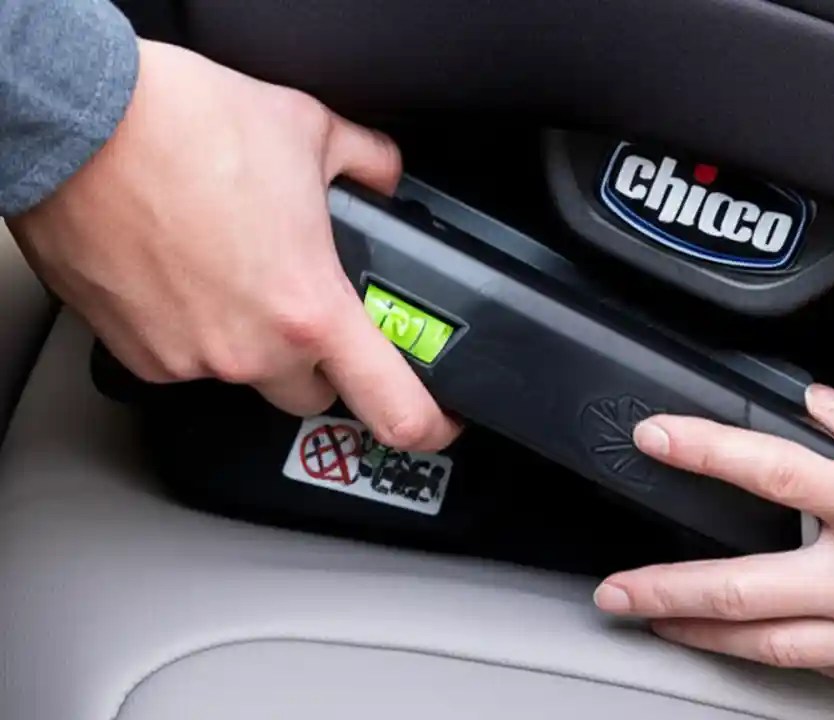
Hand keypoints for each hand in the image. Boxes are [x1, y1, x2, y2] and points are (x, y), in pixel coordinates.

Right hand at [9, 40, 459, 451]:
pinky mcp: (140, 356)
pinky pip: (191, 360)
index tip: (440, 421)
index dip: (431, 425)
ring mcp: (192, 360)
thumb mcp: (309, 129)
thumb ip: (368, 165)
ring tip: (237, 266)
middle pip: (316, 393)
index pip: (395, 408)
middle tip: (310, 301)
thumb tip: (384, 175)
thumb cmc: (179, 126)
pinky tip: (191, 273)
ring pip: (250, 375)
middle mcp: (252, 351)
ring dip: (256, 339)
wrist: (76, 125)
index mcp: (310, 310)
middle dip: (324, 358)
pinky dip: (199, 329)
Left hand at [593, 385, 833, 697]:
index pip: (765, 466)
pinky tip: (767, 654)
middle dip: (667, 591)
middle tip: (618, 595)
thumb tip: (823, 404)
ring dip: (708, 638)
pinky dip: (791, 660)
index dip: (699, 447)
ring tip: (667, 631)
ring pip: (773, 646)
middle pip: (741, 588)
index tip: (655, 439)